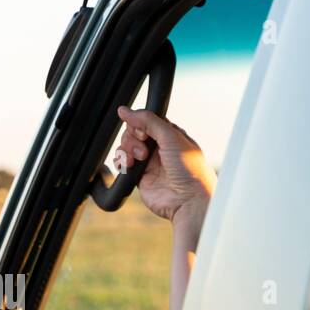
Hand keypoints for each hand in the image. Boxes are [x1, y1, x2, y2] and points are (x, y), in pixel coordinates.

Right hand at [116, 106, 216, 242]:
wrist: (188, 199)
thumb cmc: (188, 169)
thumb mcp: (170, 136)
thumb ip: (147, 121)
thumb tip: (124, 110)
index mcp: (170, 135)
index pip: (146, 121)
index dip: (139, 124)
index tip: (143, 133)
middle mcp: (158, 147)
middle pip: (133, 133)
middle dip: (132, 138)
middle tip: (143, 149)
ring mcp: (148, 163)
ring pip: (126, 147)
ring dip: (127, 150)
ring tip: (138, 160)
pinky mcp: (139, 177)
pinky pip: (123, 164)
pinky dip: (121, 163)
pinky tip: (127, 166)